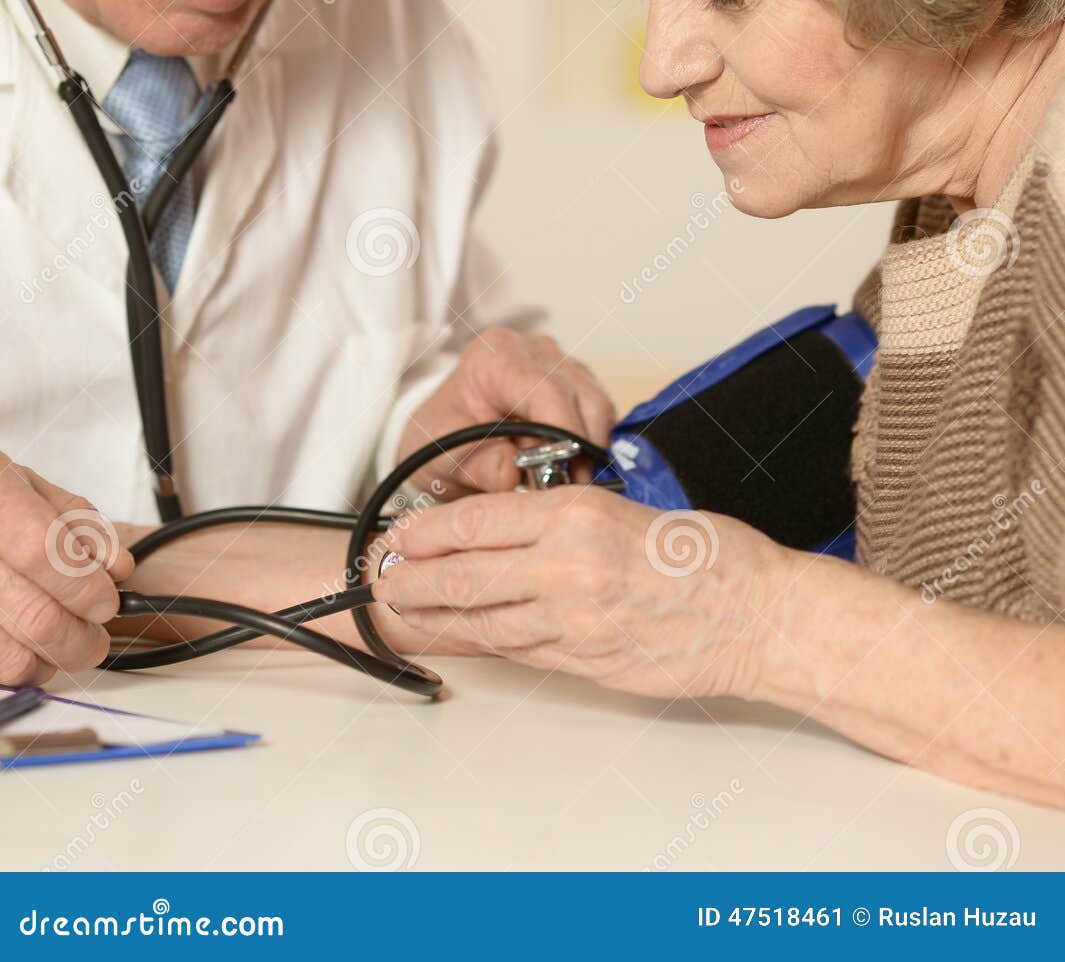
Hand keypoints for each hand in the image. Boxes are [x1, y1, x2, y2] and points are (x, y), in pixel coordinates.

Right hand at [0, 452, 134, 684]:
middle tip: (97, 638)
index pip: (43, 551)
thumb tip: (116, 569)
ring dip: (54, 660)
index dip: (84, 585)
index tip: (107, 602)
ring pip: (15, 657)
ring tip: (66, 645)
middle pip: (36, 617)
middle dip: (83, 638)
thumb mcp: (36, 489)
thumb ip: (81, 525)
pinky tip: (34, 651)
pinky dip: (24, 667)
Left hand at [371, 485, 786, 697]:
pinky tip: (462, 638)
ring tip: (405, 609)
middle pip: (467, 574)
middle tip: (381, 577)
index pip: (478, 520)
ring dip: (438, 616)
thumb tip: (514, 532)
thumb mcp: (629, 509)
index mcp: (579, 516)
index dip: (428, 531)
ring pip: (486, 619)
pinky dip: (484, 643)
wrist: (759, 616)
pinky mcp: (587, 662)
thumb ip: (569, 522)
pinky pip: (522, 651)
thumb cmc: (710, 555)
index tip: (400, 533)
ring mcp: (575, 622)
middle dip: (415, 578)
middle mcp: (568, 568)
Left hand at [396, 328, 614, 495]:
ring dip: (586, 448)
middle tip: (563, 489)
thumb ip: (477, 467)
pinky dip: (589, 443)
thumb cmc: (438, 440)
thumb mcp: (443, 460)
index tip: (564, 477)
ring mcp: (558, 361)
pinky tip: (564, 464)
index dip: (563, 434)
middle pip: (582, 396)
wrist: (440, 434)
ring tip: (557, 479)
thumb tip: (511, 475)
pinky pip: (599, 413)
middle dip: (578, 447)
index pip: (547, 390)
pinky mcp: (576, 380)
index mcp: (494, 358)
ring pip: (598, 405)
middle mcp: (532, 350)